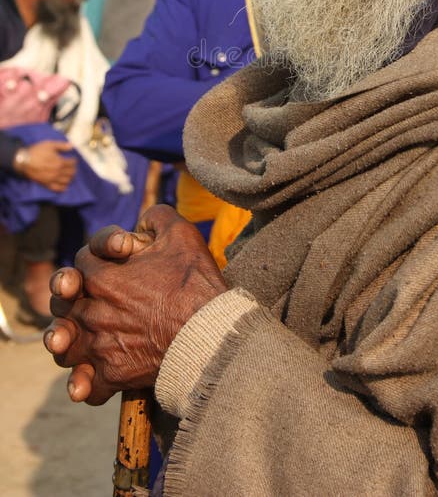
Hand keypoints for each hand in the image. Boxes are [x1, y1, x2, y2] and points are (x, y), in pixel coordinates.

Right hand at [17, 140, 75, 190]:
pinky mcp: (46, 184)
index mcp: (60, 162)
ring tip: (69, 175)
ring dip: (70, 178)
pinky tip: (65, 186)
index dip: (74, 161)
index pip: (72, 163)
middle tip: (72, 167)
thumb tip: (72, 146)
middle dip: (73, 169)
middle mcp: (58, 172)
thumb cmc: (37, 151)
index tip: (73, 160)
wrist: (24, 161)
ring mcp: (52, 179)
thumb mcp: (50, 145)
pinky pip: (57, 188)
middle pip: (71, 172)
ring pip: (66, 181)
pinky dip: (63, 188)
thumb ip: (62, 146)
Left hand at [44, 205, 227, 404]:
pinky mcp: (113, 375)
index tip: (117, 258)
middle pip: (62, 303)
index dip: (97, 255)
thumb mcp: (181, 233)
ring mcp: (100, 346)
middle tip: (84, 296)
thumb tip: (142, 221)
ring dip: (67, 341)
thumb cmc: (195, 284)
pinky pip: (86, 386)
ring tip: (76, 339)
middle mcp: (93, 312)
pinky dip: (85, 384)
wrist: (210, 333)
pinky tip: (90, 379)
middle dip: (71, 297)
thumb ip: (156, 217)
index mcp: (103, 277)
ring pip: (64, 346)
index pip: (81, 260)